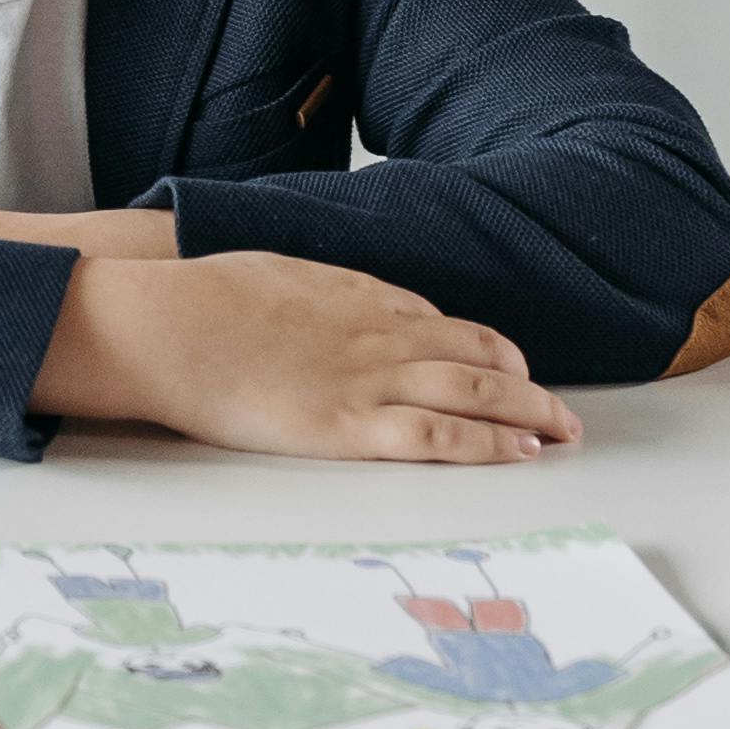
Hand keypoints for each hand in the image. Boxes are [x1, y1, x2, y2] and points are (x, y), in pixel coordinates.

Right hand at [36, 249, 576, 463]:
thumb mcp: (273, 276)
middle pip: (478, 359)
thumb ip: (315, 293)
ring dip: (528, 414)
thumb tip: (323, 302)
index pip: (444, 324)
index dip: (487, 350)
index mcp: (358, 297)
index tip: (511, 368)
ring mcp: (369, 380)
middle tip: (561, 412)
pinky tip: (520, 453)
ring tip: (561, 434)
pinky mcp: (349, 427)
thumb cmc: (202, 300)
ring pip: (476, 394)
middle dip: (528, 387)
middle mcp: (379, 335)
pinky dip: (489, 444)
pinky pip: (439, 436)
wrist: (167, 325)